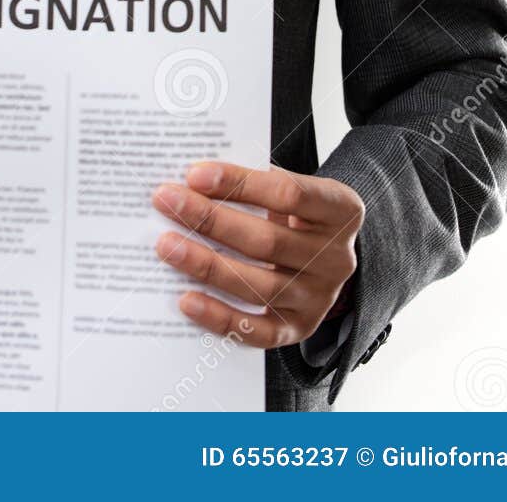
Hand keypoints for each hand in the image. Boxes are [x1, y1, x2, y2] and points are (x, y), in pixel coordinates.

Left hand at [152, 160, 363, 347]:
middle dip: (210, 220)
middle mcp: (335, 258)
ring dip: (206, 265)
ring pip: (258, 285)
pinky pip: (257, 332)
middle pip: (267, 241)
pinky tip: (186, 299)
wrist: (326, 256)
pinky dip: (219, 317)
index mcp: (340, 210)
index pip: (288, 194)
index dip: (239, 183)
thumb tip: (192, 182)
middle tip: (167, 202)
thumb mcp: (291, 188)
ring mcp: (319, 298)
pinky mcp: (299, 328)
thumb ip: (254, 182)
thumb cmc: (298, 212)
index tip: (194, 174)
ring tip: (166, 246)